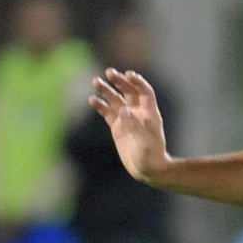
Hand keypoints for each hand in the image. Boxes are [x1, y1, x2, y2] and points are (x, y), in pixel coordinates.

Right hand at [88, 68, 168, 183]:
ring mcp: (126, 118)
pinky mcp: (117, 126)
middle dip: (119, 81)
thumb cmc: (151, 157)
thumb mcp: (144, 142)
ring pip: (115, 99)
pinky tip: (92, 100)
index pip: (144, 92)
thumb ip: (134, 126)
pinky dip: (100, 105)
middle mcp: (138, 113)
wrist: (147, 169)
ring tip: (96, 81)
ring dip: (106, 90)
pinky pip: (107, 112)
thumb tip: (123, 110)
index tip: (128, 74)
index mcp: (149, 114)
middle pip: (129, 92)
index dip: (137, 82)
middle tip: (109, 73)